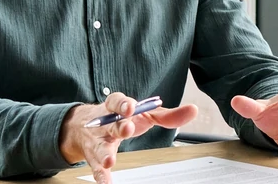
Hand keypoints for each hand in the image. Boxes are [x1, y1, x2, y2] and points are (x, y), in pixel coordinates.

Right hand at [59, 92, 197, 183]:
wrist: (85, 126)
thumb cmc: (121, 117)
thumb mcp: (143, 113)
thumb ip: (166, 114)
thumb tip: (192, 110)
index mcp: (116, 107)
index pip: (117, 101)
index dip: (123, 104)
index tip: (131, 107)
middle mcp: (105, 123)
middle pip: (111, 124)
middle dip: (119, 126)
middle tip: (127, 129)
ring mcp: (99, 140)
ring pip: (101, 146)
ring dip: (105, 153)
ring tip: (110, 161)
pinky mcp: (94, 157)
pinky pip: (96, 167)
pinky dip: (101, 175)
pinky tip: (106, 182)